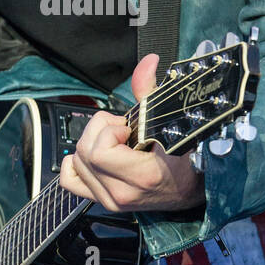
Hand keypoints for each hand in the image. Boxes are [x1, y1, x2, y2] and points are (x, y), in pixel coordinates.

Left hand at [58, 52, 206, 213]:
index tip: (128, 128)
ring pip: (76, 163)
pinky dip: (76, 165)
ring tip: (115, 144)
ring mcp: (112, 200)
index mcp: (141, 176)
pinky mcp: (105, 202)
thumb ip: (150, 92)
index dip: (109, 131)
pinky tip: (96, 156)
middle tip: (122, 131)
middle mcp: (123, 193)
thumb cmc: (185, 158)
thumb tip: (147, 62)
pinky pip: (71, 181)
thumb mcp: (170, 123)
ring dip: (92, 145)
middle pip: (84, 153)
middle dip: (99, 132)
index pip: (100, 151)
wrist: (193, 189)